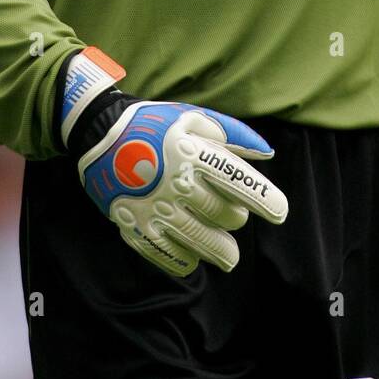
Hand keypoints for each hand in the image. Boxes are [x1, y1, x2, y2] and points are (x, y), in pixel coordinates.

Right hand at [59, 54, 288, 278]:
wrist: (99, 134)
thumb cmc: (154, 124)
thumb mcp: (192, 119)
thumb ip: (234, 134)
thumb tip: (269, 154)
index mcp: (192, 153)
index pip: (238, 181)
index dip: (264, 198)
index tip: (280, 212)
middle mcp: (175, 183)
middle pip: (224, 216)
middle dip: (235, 219)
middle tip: (235, 218)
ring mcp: (154, 208)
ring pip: (201, 242)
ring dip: (220, 250)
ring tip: (228, 254)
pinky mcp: (135, 227)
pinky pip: (169, 256)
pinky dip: (185, 259)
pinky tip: (192, 255)